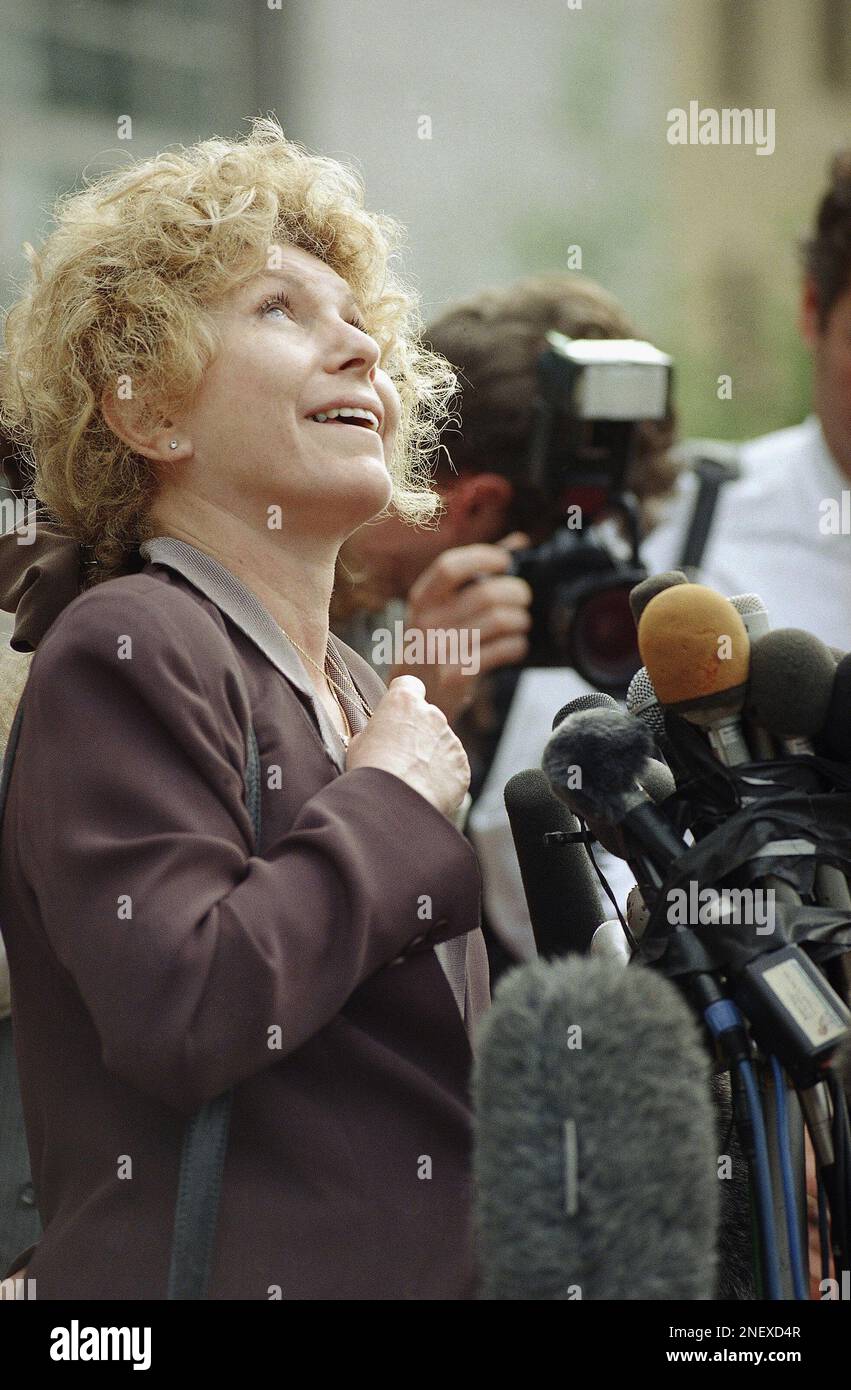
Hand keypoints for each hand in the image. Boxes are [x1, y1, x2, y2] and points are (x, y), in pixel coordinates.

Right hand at [345, 675, 470, 817]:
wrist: (394, 805)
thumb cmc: (370, 772)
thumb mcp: (359, 745)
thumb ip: (375, 733)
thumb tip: (380, 738)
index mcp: (404, 702)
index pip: (409, 685)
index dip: (404, 697)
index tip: (398, 712)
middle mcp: (433, 715)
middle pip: (427, 718)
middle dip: (418, 734)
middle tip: (401, 758)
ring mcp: (451, 740)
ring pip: (442, 744)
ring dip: (431, 757)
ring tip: (411, 781)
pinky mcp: (462, 766)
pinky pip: (453, 768)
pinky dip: (443, 778)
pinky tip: (424, 791)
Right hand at [389, 533, 532, 723]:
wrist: (419, 700)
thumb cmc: (437, 646)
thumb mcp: (443, 609)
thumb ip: (477, 573)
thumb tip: (518, 541)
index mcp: (421, 600)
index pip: (450, 567)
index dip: (483, 557)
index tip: (506, 561)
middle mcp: (426, 623)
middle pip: (485, 594)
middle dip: (516, 593)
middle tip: (524, 598)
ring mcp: (440, 651)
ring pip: (498, 621)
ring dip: (519, 620)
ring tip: (521, 624)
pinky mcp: (456, 677)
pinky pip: (500, 651)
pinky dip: (516, 645)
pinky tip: (517, 646)